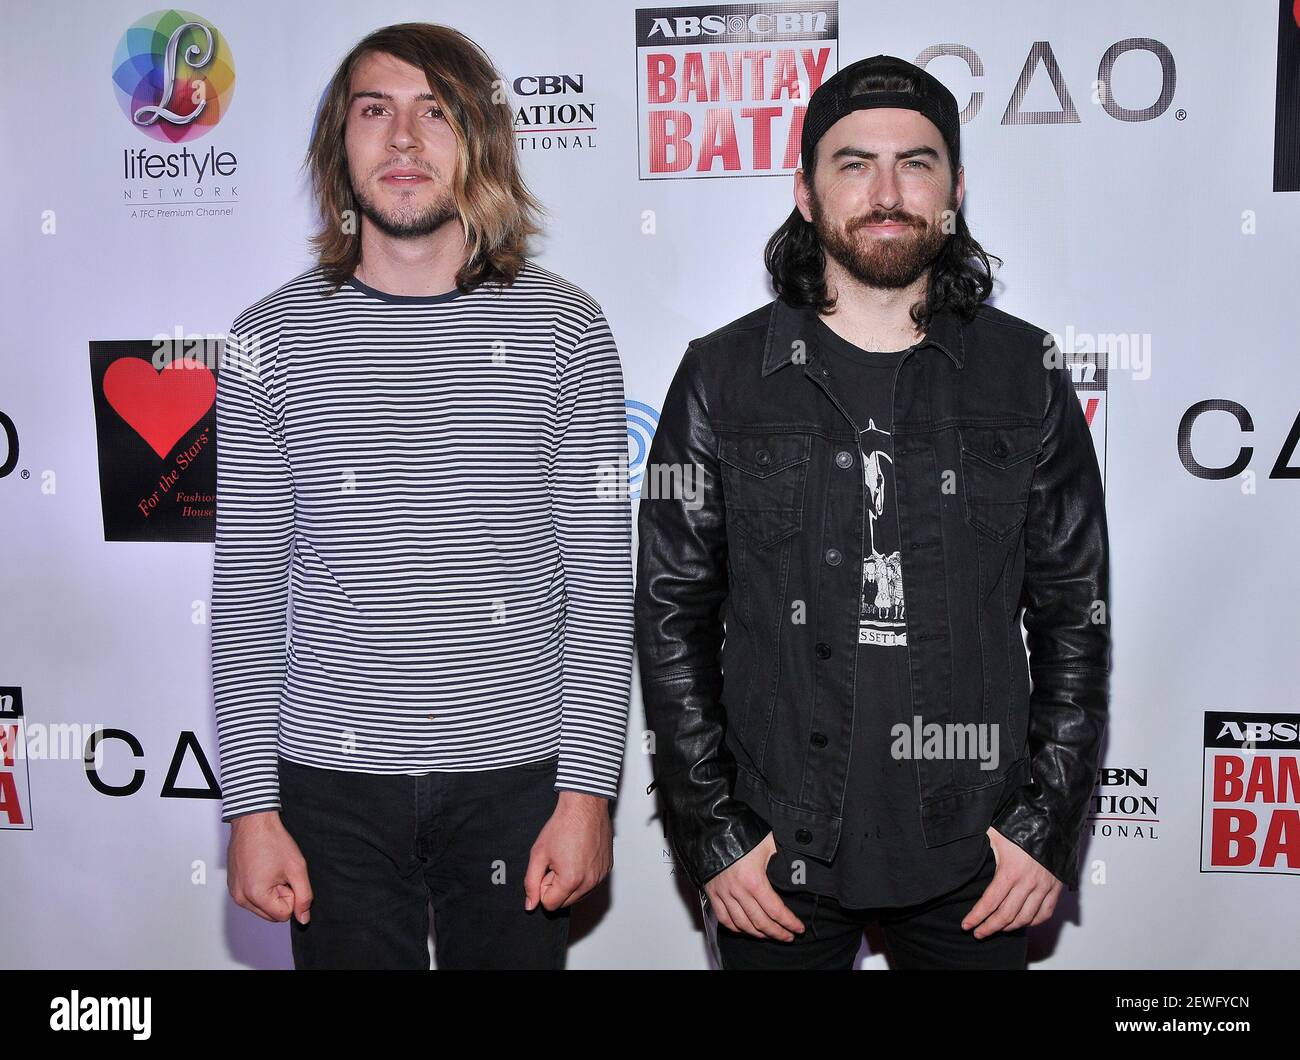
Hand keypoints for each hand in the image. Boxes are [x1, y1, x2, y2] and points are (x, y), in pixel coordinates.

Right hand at [227, 811, 312, 924]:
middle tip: (280, 874)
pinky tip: (262, 868)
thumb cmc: (272, 840)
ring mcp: (234, 892)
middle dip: (280, 896)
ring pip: (262, 907)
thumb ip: (304, 896)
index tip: (287, 877)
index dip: (291, 896)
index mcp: (255, 896)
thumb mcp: (297, 868)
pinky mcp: (233, 886)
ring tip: (271, 870)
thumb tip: (303, 918)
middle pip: (271, 914)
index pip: (283, 915)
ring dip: (271, 892)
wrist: (253, 821)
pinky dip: (261, 887)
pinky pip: (252, 897)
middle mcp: (240, 898)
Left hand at [524, 791, 612, 911]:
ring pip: (578, 895)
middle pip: (565, 903)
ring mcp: (601, 876)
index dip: (543, 887)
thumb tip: (530, 904)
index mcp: (571, 881)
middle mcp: (590, 882)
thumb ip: (531, 883)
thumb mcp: (538, 854)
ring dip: (570, 883)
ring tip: (569, 857)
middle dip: (557, 887)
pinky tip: (580, 856)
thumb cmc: (563, 825)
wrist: (585, 807)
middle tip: (557, 862)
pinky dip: (583, 875)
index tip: (547, 869)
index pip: (550, 904)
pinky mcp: (607, 869)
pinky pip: (590, 884)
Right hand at [703, 831, 805, 940]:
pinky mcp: (712, 893)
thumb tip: (798, 867)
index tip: (798, 929)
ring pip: (743, 925)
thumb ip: (783, 857)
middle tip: (788, 936)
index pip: (776, 910)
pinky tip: (746, 929)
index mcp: (754, 880)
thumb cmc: (741, 833)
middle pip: (761, 922)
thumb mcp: (768, 842)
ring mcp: (723, 894)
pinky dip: (736, 928)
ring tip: (770, 935)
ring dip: (759, 934)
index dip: (789, 923)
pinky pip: (724, 918)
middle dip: (777, 933)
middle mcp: (738, 891)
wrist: (713, 828)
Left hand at [961, 826, 1062, 938]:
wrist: (1051, 818)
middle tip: (978, 933)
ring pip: (1026, 918)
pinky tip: (1021, 922)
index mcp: (1010, 871)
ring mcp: (1044, 887)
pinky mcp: (1056, 887)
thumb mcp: (993, 833)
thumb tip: (957, 847)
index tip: (966, 925)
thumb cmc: (1019, 822)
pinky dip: (1033, 922)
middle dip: (989, 927)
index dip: (977, 917)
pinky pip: (1045, 913)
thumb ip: (978, 845)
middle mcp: (1028, 883)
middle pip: (1006, 915)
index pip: (989, 903)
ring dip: (1009, 927)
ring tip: (996, 928)